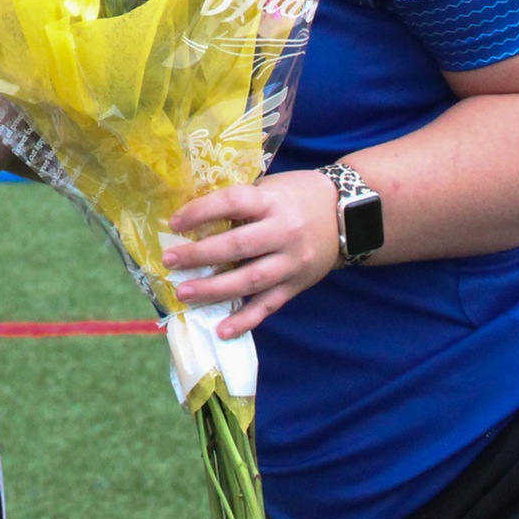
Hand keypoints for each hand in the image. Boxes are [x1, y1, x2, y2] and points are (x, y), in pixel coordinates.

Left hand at [161, 170, 341, 338]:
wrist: (349, 215)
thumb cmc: (296, 196)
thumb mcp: (269, 188)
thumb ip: (238, 203)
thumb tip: (191, 219)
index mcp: (271, 201)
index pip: (232, 203)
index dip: (202, 212)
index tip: (174, 223)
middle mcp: (283, 232)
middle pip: (238, 246)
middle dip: (200, 255)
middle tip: (169, 262)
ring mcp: (292, 262)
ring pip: (251, 280)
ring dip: (214, 290)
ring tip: (184, 294)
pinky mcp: (297, 285)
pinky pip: (269, 305)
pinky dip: (245, 320)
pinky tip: (222, 330)